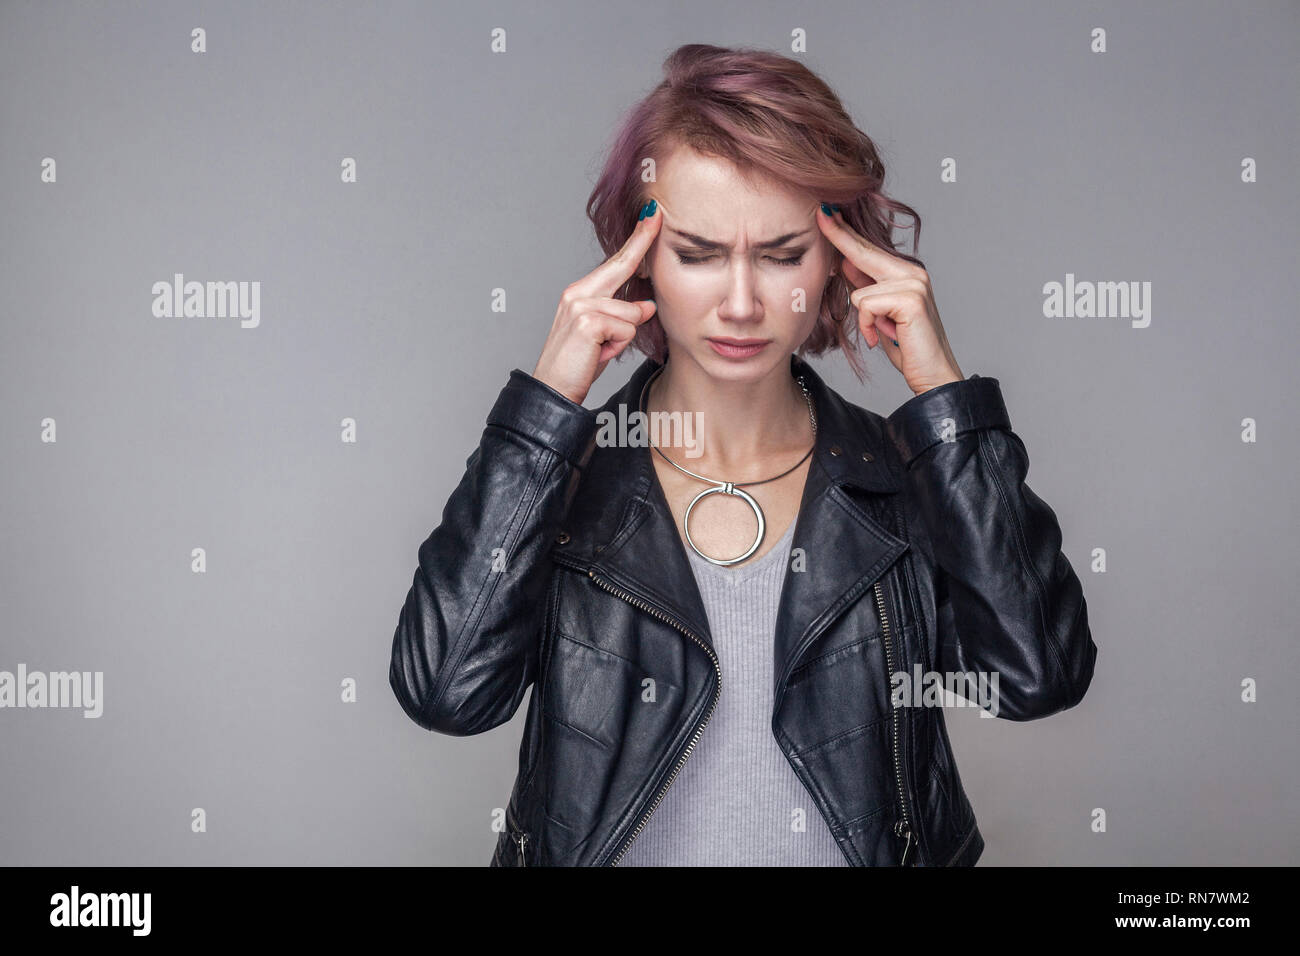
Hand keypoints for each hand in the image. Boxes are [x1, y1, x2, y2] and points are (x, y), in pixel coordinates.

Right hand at [532, 201, 661, 404]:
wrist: (553, 391)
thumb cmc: (577, 365)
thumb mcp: (606, 338)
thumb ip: (624, 318)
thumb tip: (648, 306)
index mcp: (580, 294)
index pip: (614, 263)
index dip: (636, 241)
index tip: (650, 217)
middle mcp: (577, 293)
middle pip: (622, 266)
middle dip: (641, 242)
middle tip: (656, 214)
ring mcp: (580, 305)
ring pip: (632, 312)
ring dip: (624, 336)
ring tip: (601, 351)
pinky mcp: (586, 321)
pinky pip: (626, 328)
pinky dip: (619, 345)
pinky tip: (599, 354)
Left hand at [816, 205, 963, 395]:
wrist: (932, 374)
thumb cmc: (907, 347)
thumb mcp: (879, 315)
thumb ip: (865, 287)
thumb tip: (845, 262)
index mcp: (905, 273)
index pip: (868, 249)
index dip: (845, 233)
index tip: (826, 214)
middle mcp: (913, 272)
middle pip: (864, 252)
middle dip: (839, 236)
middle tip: (820, 213)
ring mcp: (914, 283)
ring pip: (860, 290)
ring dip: (863, 319)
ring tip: (882, 334)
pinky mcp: (911, 299)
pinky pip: (866, 305)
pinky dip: (868, 326)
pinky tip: (882, 338)